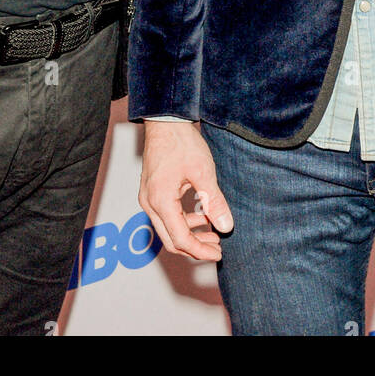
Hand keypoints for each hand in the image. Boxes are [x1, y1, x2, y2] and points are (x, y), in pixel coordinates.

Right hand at [139, 120, 232, 261]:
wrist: (166, 120)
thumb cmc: (181, 142)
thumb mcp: (203, 172)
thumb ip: (214, 201)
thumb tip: (225, 227)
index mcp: (160, 201)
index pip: (180, 239)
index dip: (200, 251)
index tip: (218, 254)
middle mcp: (150, 203)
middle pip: (171, 240)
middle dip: (195, 247)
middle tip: (217, 247)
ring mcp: (149, 197)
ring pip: (168, 229)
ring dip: (190, 234)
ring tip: (214, 231)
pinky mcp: (152, 191)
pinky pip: (167, 215)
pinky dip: (184, 220)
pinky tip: (202, 215)